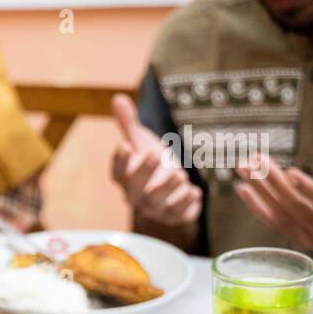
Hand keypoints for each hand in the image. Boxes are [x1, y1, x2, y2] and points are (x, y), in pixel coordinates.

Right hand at [110, 94, 202, 227]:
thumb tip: (117, 98)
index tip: (126, 144)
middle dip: (144, 172)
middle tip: (155, 155)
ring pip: (156, 203)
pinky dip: (186, 203)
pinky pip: (177, 214)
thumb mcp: (143, 142)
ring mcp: (154, 209)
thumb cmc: (153, 165)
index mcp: (125, 180)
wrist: (173, 190)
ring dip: (167, 188)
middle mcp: (136, 196)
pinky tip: (195, 191)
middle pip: (134, 189)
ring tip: (180, 174)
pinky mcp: (173, 216)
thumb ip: (130, 124)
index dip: (119, 161)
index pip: (117, 173)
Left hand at [236, 154, 312, 270]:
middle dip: (275, 184)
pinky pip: (276, 223)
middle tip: (256, 160)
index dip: (311, 191)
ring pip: (283, 215)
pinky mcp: (302, 239)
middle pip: (299, 209)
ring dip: (261, 190)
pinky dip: (259, 206)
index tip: (291, 173)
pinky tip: (242, 188)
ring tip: (243, 167)